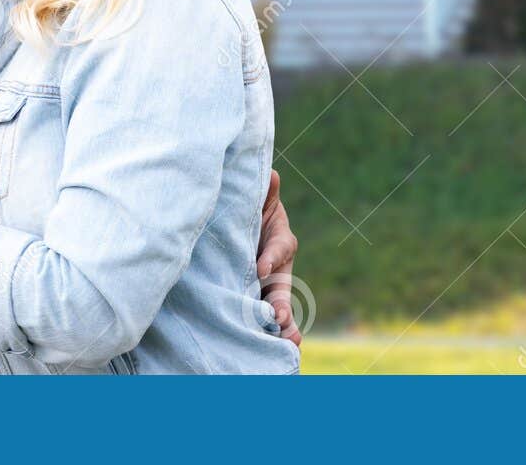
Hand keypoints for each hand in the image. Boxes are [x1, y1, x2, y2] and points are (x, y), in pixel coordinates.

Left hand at [256, 169, 301, 345]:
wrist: (238, 228)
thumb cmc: (250, 210)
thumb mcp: (258, 199)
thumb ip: (265, 191)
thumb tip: (271, 174)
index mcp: (279, 241)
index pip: (278, 248)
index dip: (270, 257)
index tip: (261, 267)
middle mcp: (277, 268)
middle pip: (282, 286)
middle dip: (280, 302)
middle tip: (277, 315)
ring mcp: (268, 288)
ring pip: (279, 308)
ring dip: (283, 324)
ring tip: (288, 341)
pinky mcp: (255, 301)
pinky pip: (265, 320)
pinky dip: (271, 336)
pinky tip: (275, 351)